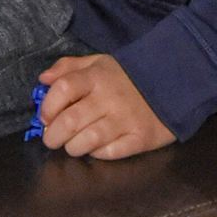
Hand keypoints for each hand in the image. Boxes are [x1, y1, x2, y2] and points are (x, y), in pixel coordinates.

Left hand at [37, 54, 175, 160]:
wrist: (174, 83)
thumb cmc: (128, 76)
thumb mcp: (99, 63)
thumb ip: (69, 68)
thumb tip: (43, 79)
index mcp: (97, 76)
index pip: (62, 89)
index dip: (48, 107)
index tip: (45, 117)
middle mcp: (109, 98)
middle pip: (69, 121)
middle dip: (53, 135)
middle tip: (52, 138)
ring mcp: (126, 119)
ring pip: (86, 141)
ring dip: (72, 147)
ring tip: (73, 145)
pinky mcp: (140, 138)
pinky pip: (110, 153)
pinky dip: (97, 154)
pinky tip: (97, 148)